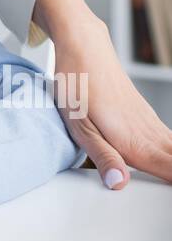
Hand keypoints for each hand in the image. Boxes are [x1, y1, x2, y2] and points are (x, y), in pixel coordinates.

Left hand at [34, 0, 171, 189]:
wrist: (83, 45)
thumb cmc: (78, 82)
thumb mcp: (79, 124)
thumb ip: (102, 156)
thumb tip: (120, 184)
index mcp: (133, 140)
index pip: (170, 169)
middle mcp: (147, 132)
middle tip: (171, 195)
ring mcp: (148, 122)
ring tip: (171, 172)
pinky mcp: (144, 115)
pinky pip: (169, 139)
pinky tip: (169, 153)